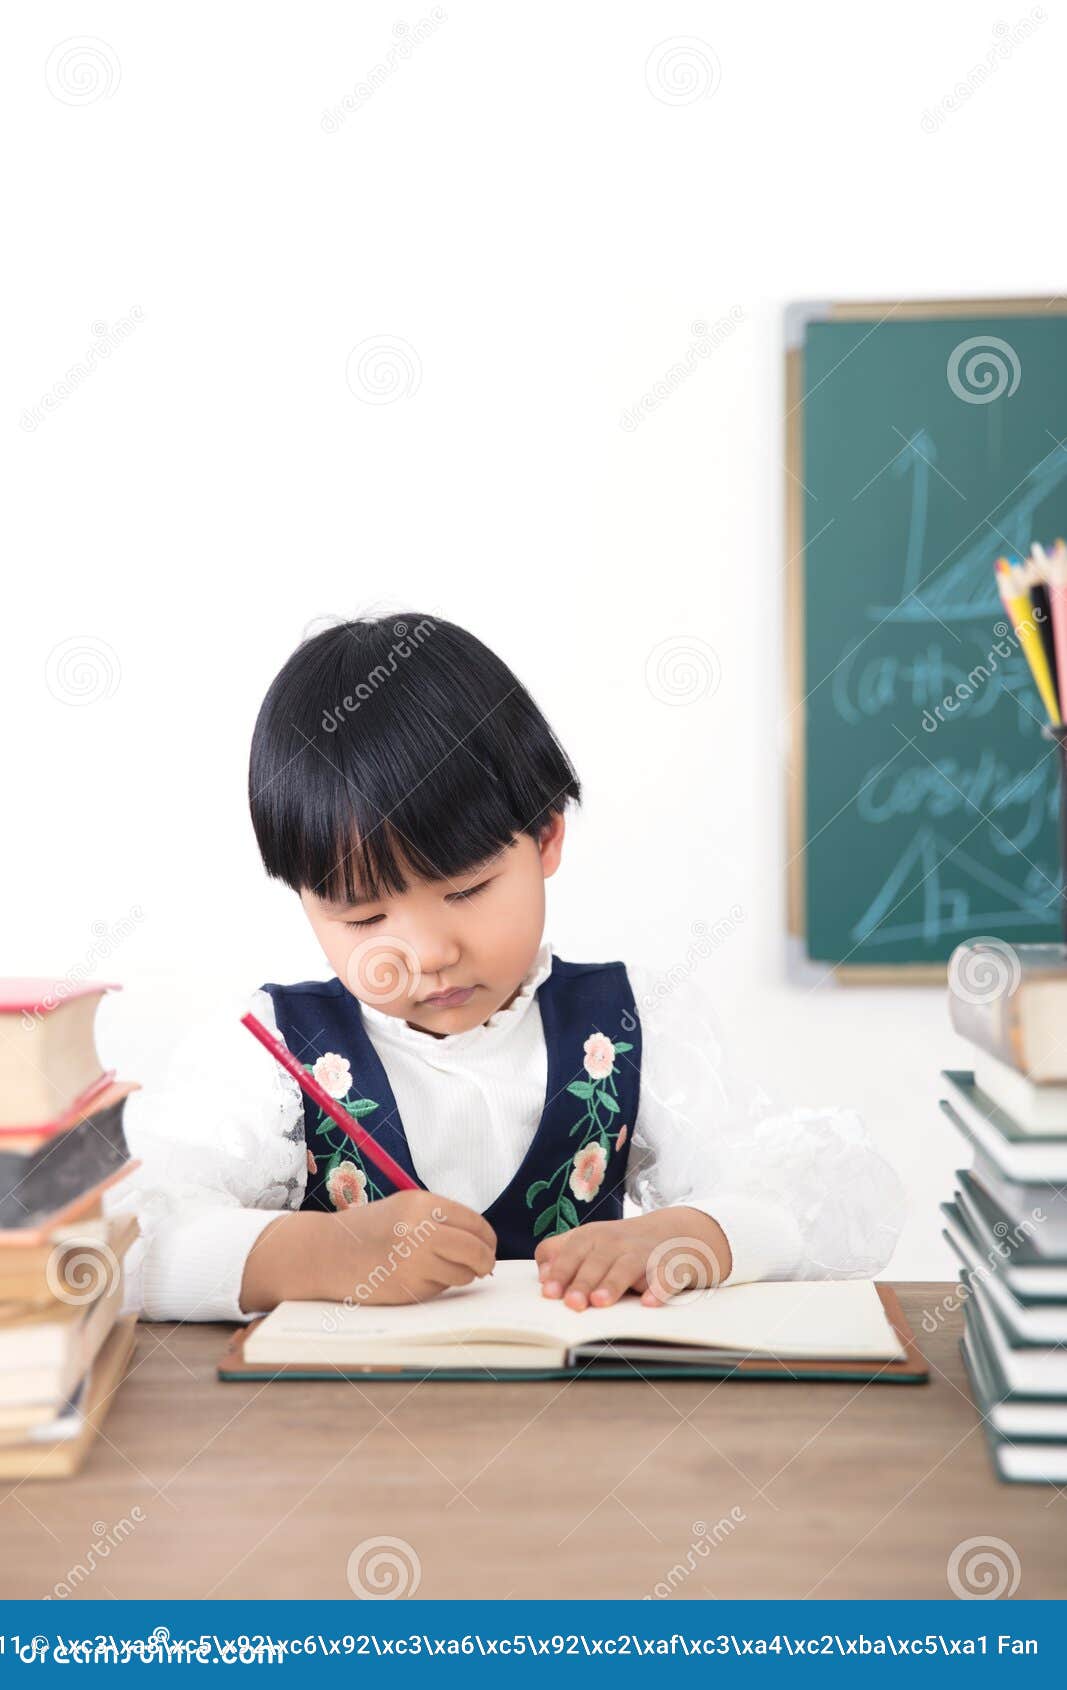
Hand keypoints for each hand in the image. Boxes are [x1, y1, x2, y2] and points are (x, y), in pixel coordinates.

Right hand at [330, 1189, 496, 1304]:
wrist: (326, 1252)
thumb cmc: (368, 1230)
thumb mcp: (405, 1208)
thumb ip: (440, 1219)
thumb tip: (481, 1240)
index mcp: (423, 1205)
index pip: (475, 1224)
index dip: (487, 1238)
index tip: (488, 1246)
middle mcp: (422, 1231)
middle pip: (476, 1250)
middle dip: (485, 1261)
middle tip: (484, 1265)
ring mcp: (415, 1262)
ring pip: (462, 1274)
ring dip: (461, 1275)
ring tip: (441, 1269)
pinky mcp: (408, 1289)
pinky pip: (440, 1289)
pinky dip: (437, 1286)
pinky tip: (416, 1277)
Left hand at [534, 1207, 731, 1310]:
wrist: (678, 1232)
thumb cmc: (623, 1247)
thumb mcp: (590, 1244)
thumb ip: (561, 1254)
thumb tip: (543, 1276)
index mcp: (592, 1237)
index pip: (571, 1251)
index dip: (560, 1272)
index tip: (549, 1293)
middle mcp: (617, 1242)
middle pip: (596, 1260)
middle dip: (583, 1281)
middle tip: (572, 1304)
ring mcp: (645, 1252)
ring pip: (626, 1266)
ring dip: (613, 1283)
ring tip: (601, 1302)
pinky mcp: (672, 1264)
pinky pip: (666, 1276)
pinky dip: (658, 1288)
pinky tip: (649, 1302)